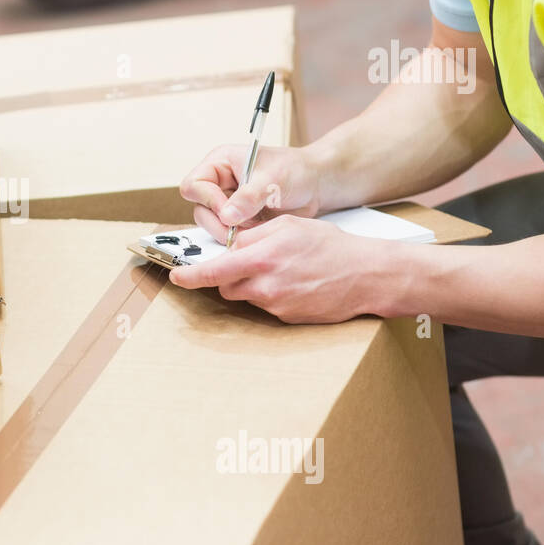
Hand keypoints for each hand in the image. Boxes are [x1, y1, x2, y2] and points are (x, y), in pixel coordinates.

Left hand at [168, 214, 392, 323]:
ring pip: (245, 296)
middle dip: (228, 275)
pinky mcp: (287, 318)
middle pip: (225, 286)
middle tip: (252, 262)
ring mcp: (276, 305)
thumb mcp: (288, 226)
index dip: (190, 276)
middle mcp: (265, 285)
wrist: (367, 274)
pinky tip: (294, 283)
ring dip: (251, 285)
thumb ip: (253, 235)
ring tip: (281, 270)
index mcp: (261, 258)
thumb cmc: (330, 245)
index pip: (213, 271)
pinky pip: (266, 306)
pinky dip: (271, 295)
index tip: (176, 276)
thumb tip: (229, 245)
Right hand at [180, 144, 323, 243]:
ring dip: (231, 231)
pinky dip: (242, 237)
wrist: (315, 185)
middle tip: (241, 228)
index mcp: (220, 163)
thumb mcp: (273, 179)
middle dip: (220, 222)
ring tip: (256, 225)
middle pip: (199, 209)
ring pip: (212, 224)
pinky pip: (228, 234)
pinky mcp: (237, 219)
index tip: (229, 210)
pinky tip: (259, 230)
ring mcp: (227, 203)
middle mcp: (219, 183)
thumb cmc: (295, 170)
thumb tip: (226, 216)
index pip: (194, 184)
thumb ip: (249, 197)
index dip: (208, 200)